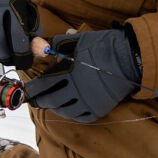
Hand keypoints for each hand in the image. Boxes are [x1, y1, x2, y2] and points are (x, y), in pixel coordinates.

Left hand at [23, 28, 140, 123]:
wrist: (129, 58)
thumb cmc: (102, 46)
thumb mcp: (75, 40)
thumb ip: (54, 45)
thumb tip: (37, 46)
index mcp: (67, 73)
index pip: (42, 85)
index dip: (32, 88)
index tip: (27, 89)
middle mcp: (75, 91)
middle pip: (50, 100)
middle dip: (40, 99)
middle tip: (34, 98)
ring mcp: (87, 102)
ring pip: (63, 110)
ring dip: (54, 106)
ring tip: (51, 102)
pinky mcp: (98, 109)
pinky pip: (79, 116)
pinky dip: (70, 112)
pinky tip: (68, 108)